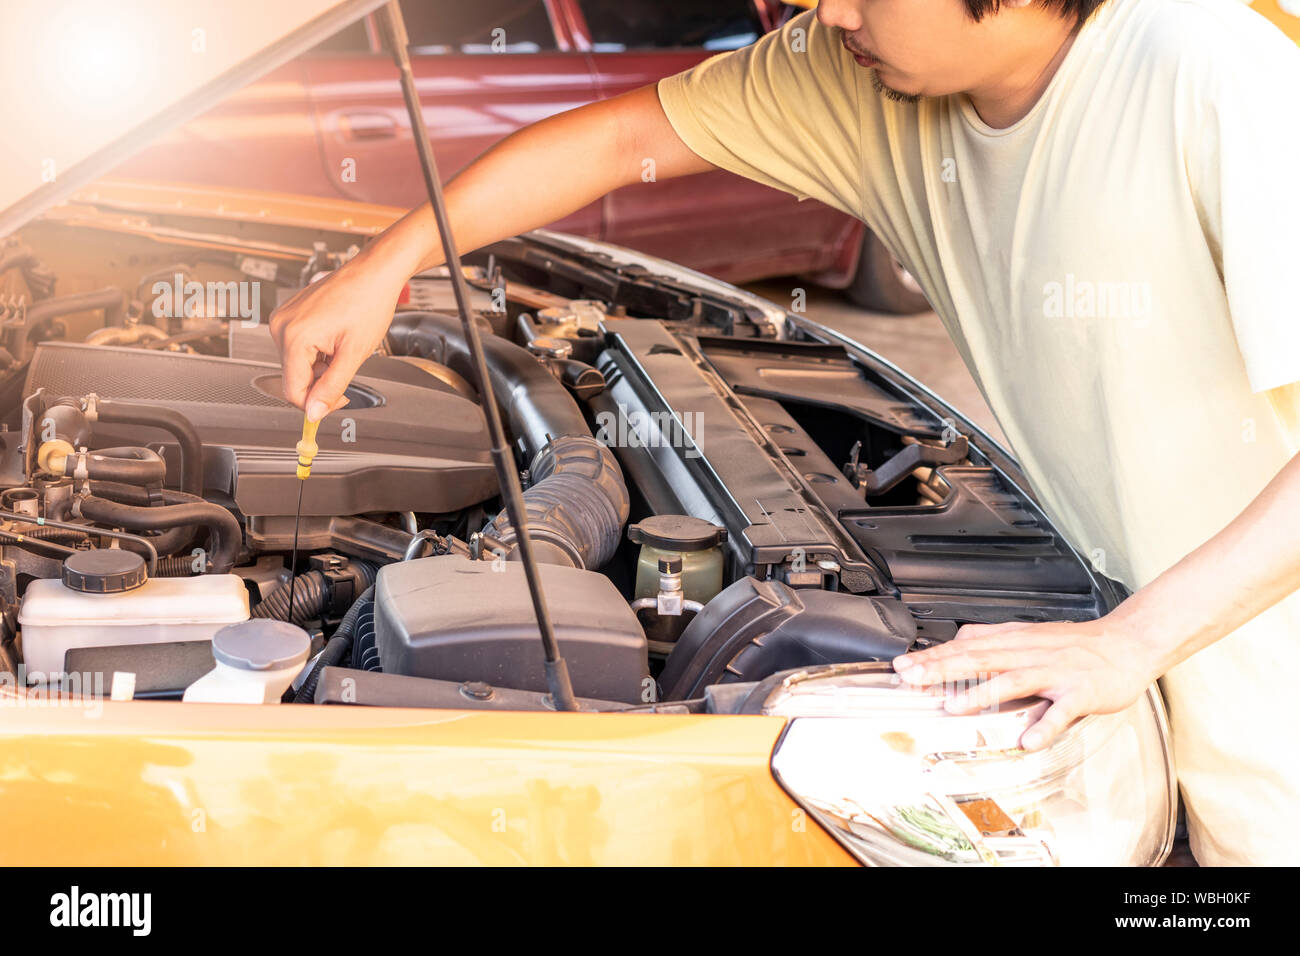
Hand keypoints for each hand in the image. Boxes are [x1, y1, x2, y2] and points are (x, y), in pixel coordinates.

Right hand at [269, 252, 407, 420]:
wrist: (373, 273)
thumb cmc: (368, 302)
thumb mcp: (354, 353)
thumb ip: (332, 387)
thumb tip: (314, 412)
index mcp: (294, 337)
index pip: (293, 391)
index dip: (317, 403)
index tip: (338, 401)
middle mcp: (281, 327)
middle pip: (294, 378)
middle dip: (320, 382)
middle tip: (347, 368)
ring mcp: (283, 319)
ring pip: (297, 364)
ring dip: (320, 367)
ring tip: (343, 348)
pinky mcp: (289, 315)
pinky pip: (298, 347)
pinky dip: (317, 352)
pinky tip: (335, 339)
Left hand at [891, 616, 1162, 750]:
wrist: (1128, 643)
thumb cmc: (1076, 644)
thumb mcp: (1028, 634)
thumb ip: (993, 638)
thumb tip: (956, 639)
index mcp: (1015, 641)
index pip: (966, 647)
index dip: (933, 657)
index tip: (903, 666)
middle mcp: (1030, 654)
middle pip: (980, 660)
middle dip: (943, 670)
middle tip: (912, 679)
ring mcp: (1055, 673)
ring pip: (1013, 681)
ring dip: (982, 693)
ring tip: (954, 707)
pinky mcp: (1081, 692)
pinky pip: (1061, 712)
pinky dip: (1045, 726)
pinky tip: (1028, 741)